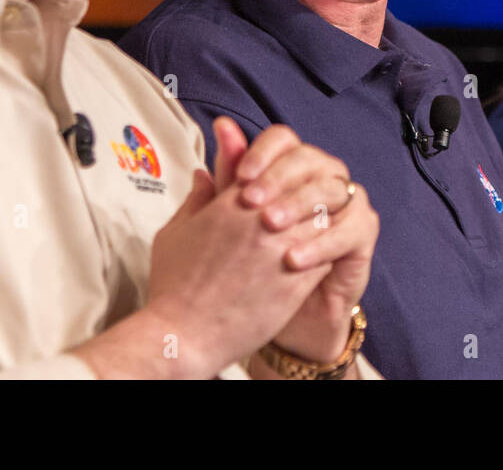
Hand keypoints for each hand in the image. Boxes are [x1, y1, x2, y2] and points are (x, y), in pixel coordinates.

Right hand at [143, 123, 335, 377]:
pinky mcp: (297, 281)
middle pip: (304, 186)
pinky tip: (317, 257)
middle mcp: (261, 219)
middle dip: (308, 190)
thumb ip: (196, 198)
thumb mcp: (175, 231)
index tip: (281, 184)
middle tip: (309, 200)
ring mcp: (282, 249)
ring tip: (315, 227)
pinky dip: (326, 250)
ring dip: (321, 218)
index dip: (281, 172)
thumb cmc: (174, 287)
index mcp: (232, 202)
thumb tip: (204, 173)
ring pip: (323, 216)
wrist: (184, 335)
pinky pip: (328, 253)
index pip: (272, 167)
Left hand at [220, 120, 379, 366]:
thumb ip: (229, 174)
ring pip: (333, 188)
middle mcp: (322, 177)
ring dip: (299, 205)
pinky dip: (321, 243)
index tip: (240, 176)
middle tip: (250, 202)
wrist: (274, 313)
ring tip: (269, 228)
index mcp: (290, 167)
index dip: (263, 151)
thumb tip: (221, 126)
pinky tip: (292, 260)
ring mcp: (346, 203)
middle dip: (279, 176)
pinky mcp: (362, 235)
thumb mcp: (233, 218)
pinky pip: (351, 229)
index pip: (283, 139)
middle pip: (310, 157)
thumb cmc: (251, 262)